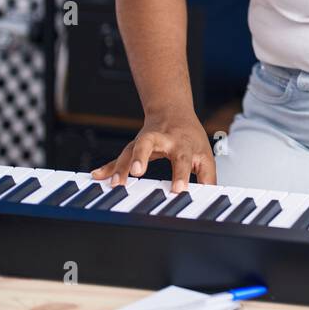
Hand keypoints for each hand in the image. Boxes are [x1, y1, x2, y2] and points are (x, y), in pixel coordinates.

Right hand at [91, 108, 216, 192]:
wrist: (174, 111)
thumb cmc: (190, 137)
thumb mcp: (205, 154)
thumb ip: (207, 177)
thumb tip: (211, 198)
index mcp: (182, 143)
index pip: (182, 159)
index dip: (180, 174)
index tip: (178, 190)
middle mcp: (162, 140)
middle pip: (150, 143)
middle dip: (142, 156)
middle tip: (137, 172)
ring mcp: (146, 141)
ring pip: (131, 150)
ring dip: (121, 166)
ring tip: (115, 183)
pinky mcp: (134, 146)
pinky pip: (119, 157)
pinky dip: (108, 167)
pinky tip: (97, 176)